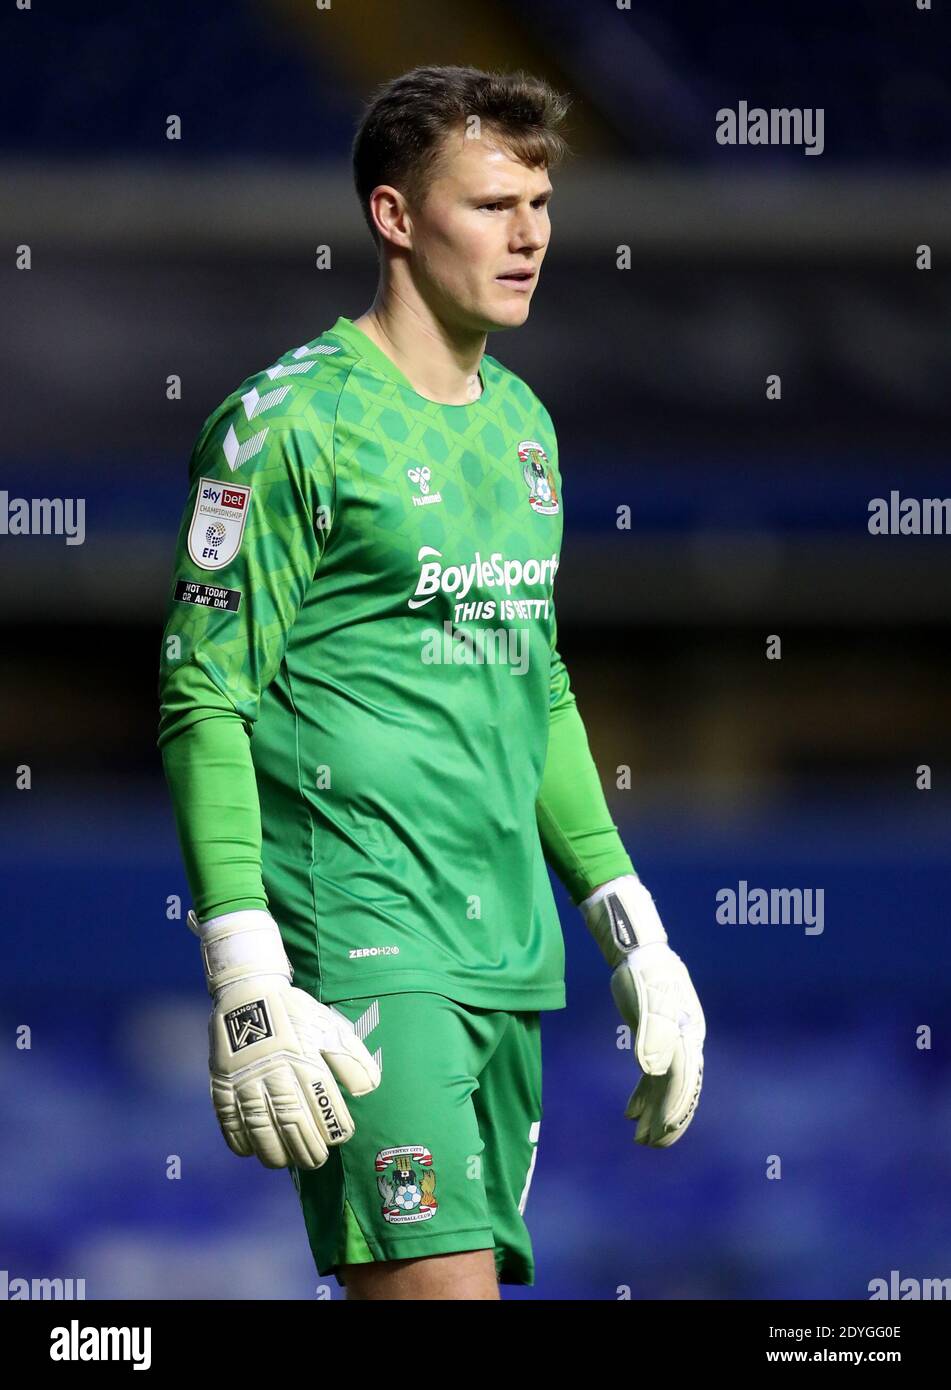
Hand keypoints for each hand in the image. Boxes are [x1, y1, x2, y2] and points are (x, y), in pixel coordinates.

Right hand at [190, 909, 380, 1167]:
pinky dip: (239, 1140)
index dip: (336, 1127)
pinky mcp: (222, 1081)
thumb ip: (351, 1059)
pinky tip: (251, 1151)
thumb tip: (367, 1091)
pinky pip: (228, 1119)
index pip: (324, 1103)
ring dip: (275, 1152)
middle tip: (316, 1160)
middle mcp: (275, 1070)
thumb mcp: (330, 1027)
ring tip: (286, 1162)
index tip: (341, 1136)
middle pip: (293, 1121)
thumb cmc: (296, 1013)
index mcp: (305, 1057)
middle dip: (308, 1148)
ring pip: (260, 1127)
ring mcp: (245, 1078)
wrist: (248, 990)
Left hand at [580, 875, 704, 1147]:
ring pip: (666, 1087)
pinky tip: (628, 1111)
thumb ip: (651, 1036)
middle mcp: (685, 1044)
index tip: (660, 1133)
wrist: (641, 953)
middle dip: (666, 1120)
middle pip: (679, 1090)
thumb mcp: (647, 1003)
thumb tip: (651, 1072)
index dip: (672, 1108)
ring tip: (638, 1138)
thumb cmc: (644, 975)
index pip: (681, 1081)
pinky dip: (642, 1095)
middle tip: (649, 1145)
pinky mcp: (657, 1041)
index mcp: (687, 1037)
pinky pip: (654, 1076)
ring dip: (652, 1112)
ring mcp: (673, 1044)